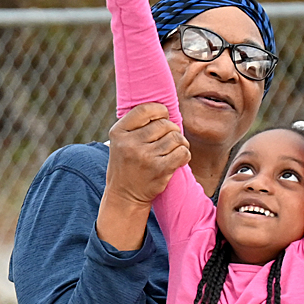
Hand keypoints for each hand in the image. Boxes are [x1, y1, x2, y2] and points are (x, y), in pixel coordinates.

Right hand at [97, 103, 189, 250]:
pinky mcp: (159, 169)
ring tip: (175, 149)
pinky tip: (179, 158)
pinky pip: (182, 152)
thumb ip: (135, 125)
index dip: (160, 111)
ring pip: (175, 137)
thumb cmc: (126, 166)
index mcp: (119, 132)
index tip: (163, 118)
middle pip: (164, 124)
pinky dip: (185, 154)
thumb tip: (163, 107)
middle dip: (172, 130)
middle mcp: (131, 143)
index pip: (146, 110)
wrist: (124, 197)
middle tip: (170, 139)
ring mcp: (145, 157)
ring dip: (180, 143)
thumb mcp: (120, 142)